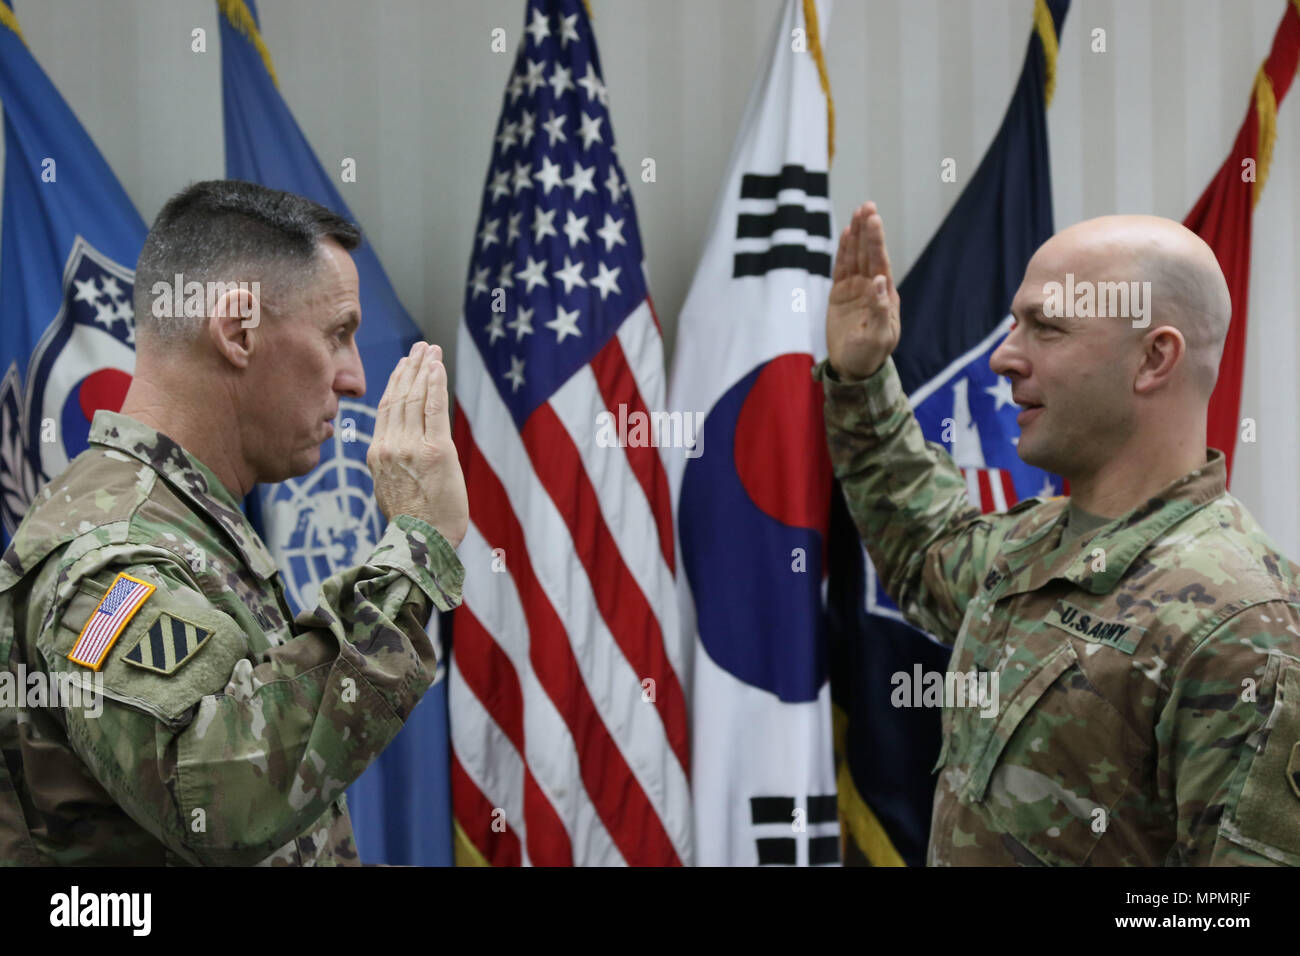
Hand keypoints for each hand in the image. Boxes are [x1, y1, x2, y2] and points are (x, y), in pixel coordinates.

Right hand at [368, 341, 468, 548]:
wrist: (421, 544)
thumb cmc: (413, 524)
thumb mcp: (392, 488)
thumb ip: (395, 463)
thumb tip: (399, 450)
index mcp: (378, 455)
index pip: (386, 410)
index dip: (396, 384)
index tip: (404, 366)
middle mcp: (390, 446)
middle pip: (399, 397)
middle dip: (411, 369)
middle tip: (420, 348)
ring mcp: (410, 447)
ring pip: (415, 398)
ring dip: (423, 369)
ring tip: (429, 350)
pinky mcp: (435, 450)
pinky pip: (433, 407)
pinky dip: (434, 383)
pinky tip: (436, 366)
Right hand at [826, 201, 900, 380]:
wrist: (853, 368)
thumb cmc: (869, 356)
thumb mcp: (877, 338)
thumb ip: (880, 310)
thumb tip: (880, 281)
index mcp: (885, 296)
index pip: (880, 263)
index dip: (876, 241)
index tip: (874, 220)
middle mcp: (872, 288)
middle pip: (869, 254)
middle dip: (868, 231)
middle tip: (867, 206)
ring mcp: (856, 289)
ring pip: (856, 257)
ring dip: (857, 235)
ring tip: (858, 212)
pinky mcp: (840, 294)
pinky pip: (841, 268)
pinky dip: (843, 251)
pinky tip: (845, 234)